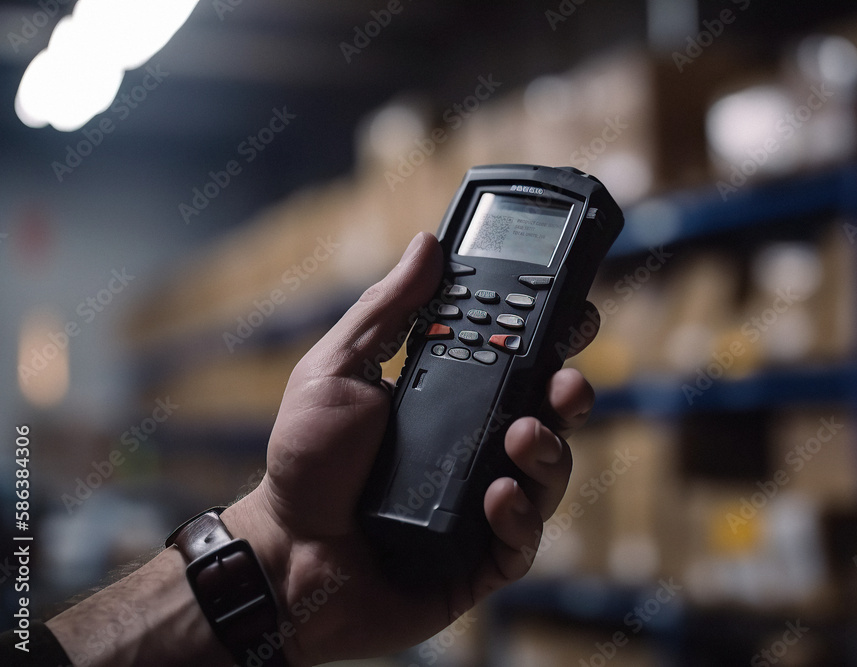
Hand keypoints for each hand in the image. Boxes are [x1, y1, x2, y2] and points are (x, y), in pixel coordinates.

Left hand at [223, 232, 597, 663]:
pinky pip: (524, 539)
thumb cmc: (306, 463)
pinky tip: (497, 498)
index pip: (517, 365)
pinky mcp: (480, 560)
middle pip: (549, 416)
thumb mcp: (337, 369)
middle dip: (570, 394)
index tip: (573, 313)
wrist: (283, 556)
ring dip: (549, 451)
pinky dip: (520, 517)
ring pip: (549, 475)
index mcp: (449, 402)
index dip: (551, 340)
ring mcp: (481, 506)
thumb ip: (385, 309)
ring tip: (523, 437)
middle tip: (566, 381)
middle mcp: (474, 449)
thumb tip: (426, 245)